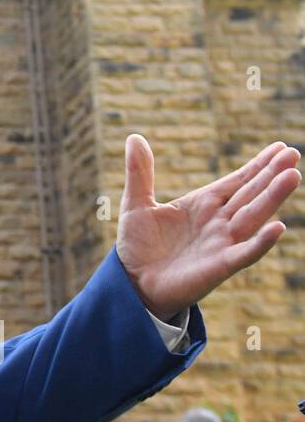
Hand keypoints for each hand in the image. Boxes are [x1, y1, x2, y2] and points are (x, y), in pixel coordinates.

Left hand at [116, 135, 300, 319]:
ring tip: (292, 176)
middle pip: (250, 194)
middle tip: (293, 154)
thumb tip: (134, 137)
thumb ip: (140, 172)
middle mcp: (218, 222)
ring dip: (272, 198)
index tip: (280, 147)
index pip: (236, 181)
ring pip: (252, 217)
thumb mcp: (136, 204)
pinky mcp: (218, 266)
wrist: (133, 284)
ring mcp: (221, 243)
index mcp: (203, 204)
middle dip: (271, 175)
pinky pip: (244, 253)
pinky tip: (278, 227)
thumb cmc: (139, 245)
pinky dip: (260, 242)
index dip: (257, 165)